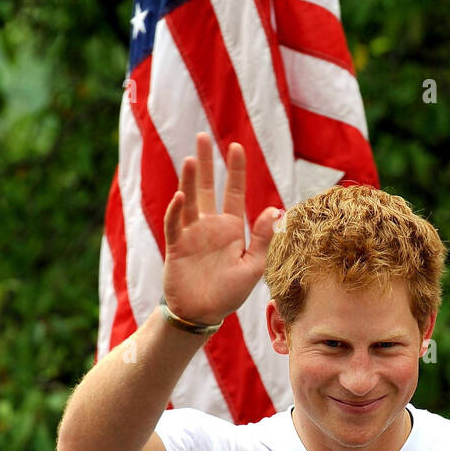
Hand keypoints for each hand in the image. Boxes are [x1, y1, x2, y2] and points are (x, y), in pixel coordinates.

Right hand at [162, 133, 280, 326]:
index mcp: (230, 229)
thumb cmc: (228, 293)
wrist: (203, 314)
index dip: (235, 170)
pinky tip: (180, 197)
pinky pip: (174, 225)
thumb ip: (263, 239)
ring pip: (188, 201)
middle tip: (202, 136)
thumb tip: (275, 209)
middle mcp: (209, 226)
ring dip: (188, 180)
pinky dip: (176, 211)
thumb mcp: (253, 267)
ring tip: (190, 158)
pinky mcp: (176, 246)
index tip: (236, 147)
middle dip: (205, 163)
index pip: (233, 192)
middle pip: (206, 188)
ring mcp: (191, 234)